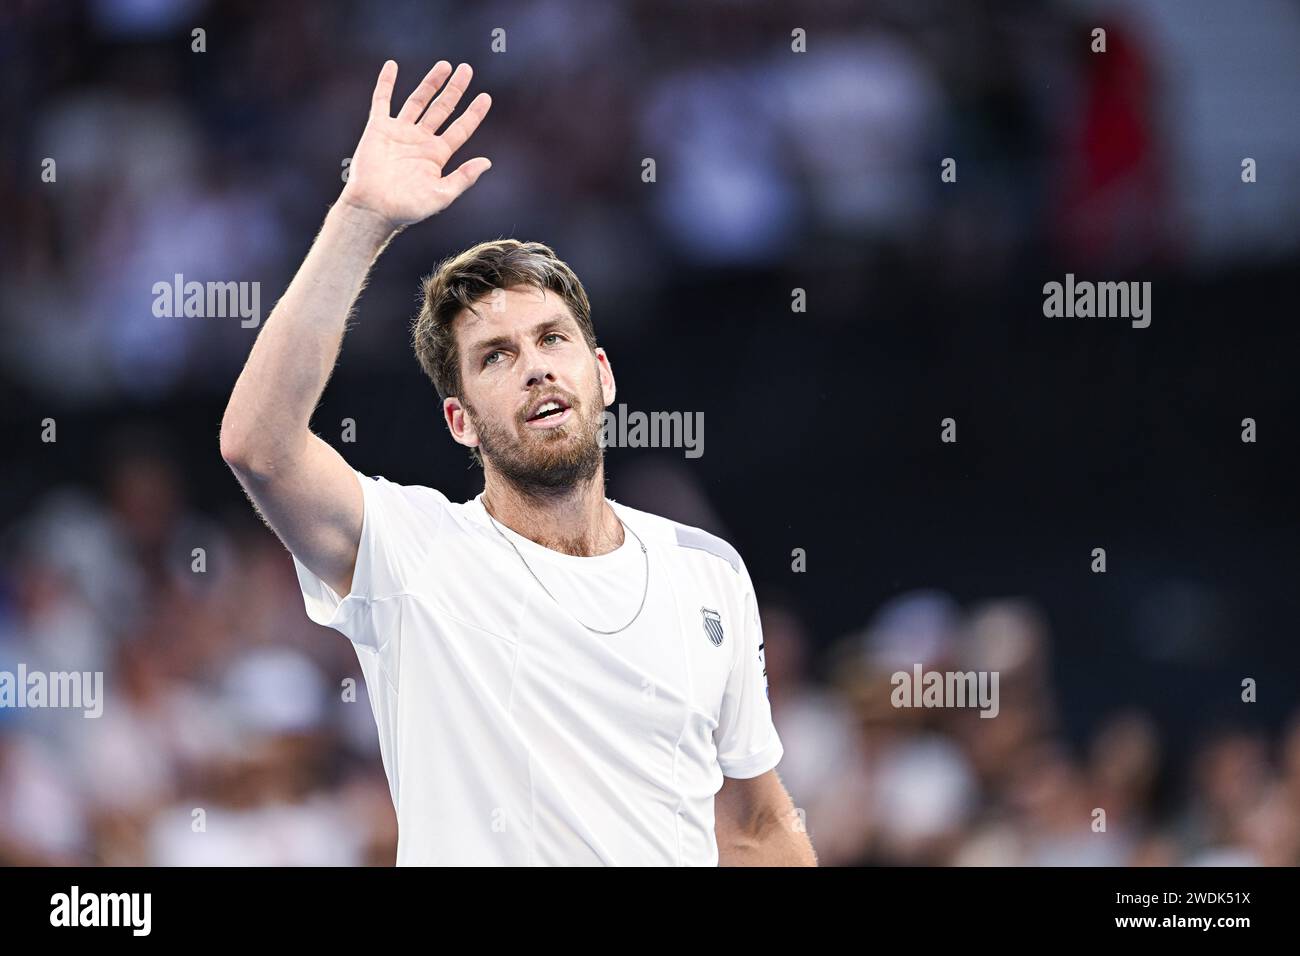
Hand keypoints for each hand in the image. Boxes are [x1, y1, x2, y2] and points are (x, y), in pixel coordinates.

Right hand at [339, 60, 492, 229]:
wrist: (373, 208)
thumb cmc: (407, 208)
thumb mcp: (442, 195)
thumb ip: (464, 178)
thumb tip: (487, 162)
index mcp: (437, 155)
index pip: (460, 128)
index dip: (474, 113)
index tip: (485, 97)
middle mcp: (421, 140)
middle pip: (442, 108)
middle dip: (455, 89)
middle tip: (467, 69)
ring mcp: (400, 132)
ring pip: (418, 100)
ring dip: (430, 83)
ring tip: (445, 65)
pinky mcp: (378, 129)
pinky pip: (382, 101)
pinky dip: (386, 83)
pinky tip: (392, 66)